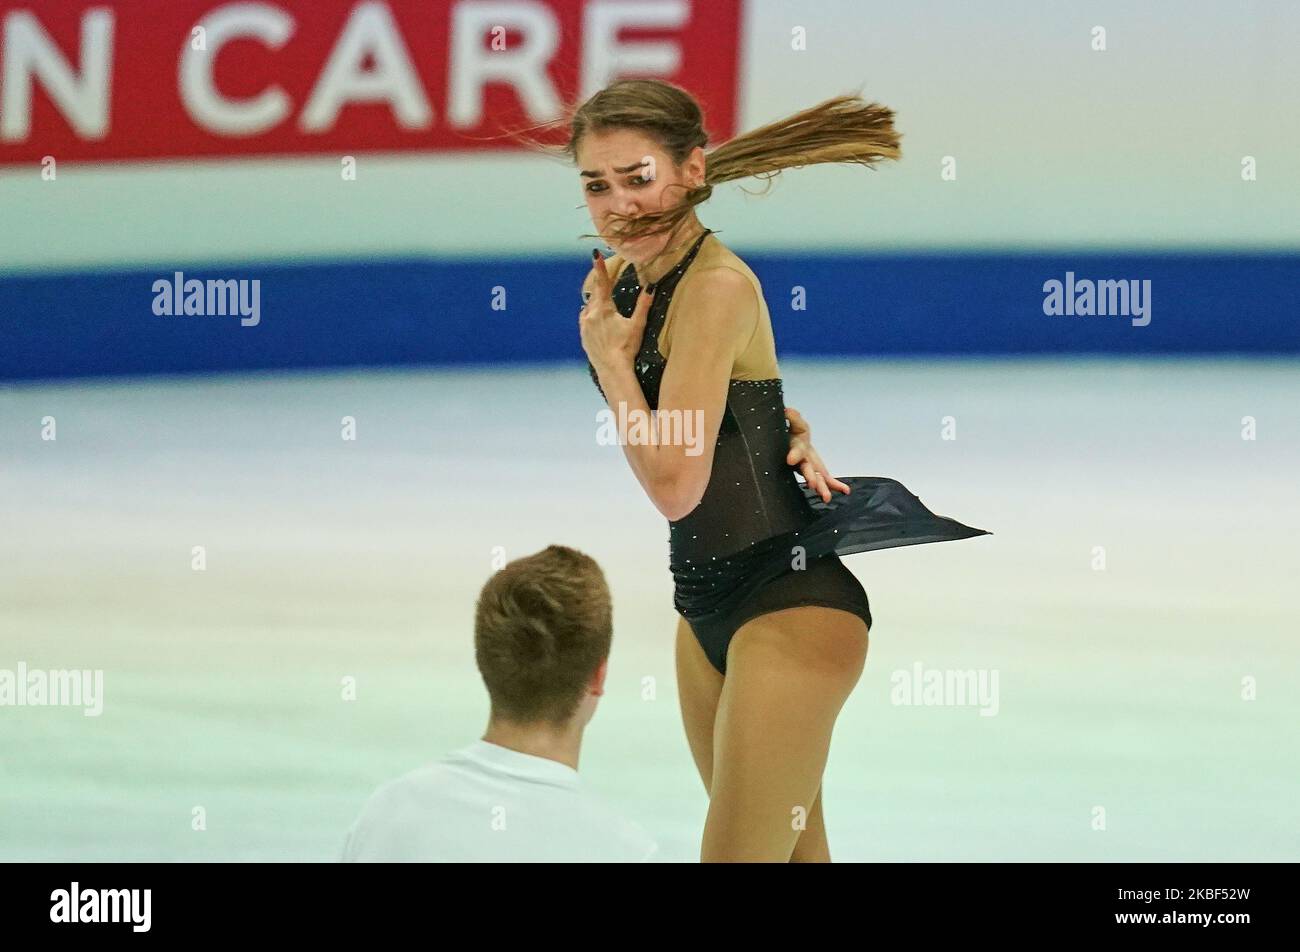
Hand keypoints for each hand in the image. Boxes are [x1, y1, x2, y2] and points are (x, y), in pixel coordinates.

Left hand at [579, 250, 653, 377]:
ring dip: (595, 302)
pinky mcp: (583, 336)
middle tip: (605, 278)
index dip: (600, 268)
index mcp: (604, 309)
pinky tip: (595, 318)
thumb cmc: (627, 348)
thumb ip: (643, 305)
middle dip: (600, 286)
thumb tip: (651, 287)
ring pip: (588, 307)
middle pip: (595, 294)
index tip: (595, 254)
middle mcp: (591, 315)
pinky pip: (585, 319)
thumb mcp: (637, 326)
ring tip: (603, 302)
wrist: (612, 370)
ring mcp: (585, 326)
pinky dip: (590, 315)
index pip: (602, 283)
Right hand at [785, 406, 850, 502]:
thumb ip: (793, 417)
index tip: (790, 460)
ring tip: (827, 498)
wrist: (788, 439)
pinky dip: (835, 485)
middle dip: (809, 476)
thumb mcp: (793, 421)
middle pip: (805, 469)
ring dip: (821, 487)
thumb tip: (788, 411)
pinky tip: (846, 491)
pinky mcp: (815, 469)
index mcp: (795, 446)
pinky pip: (826, 478)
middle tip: (812, 485)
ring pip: (814, 477)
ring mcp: (809, 466)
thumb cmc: (790, 431)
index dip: (794, 454)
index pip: (795, 450)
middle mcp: (801, 458)